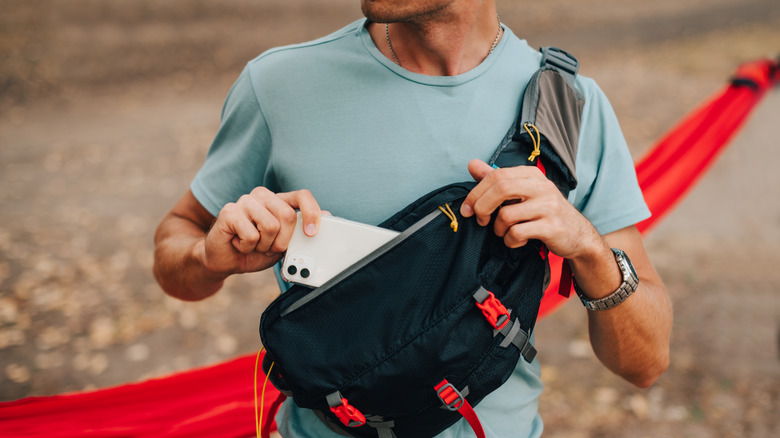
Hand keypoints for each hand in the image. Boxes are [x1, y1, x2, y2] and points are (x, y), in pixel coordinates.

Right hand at [201, 187, 320, 274]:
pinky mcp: (230, 211)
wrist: (224, 259)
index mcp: (278, 201)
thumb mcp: (282, 245)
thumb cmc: (254, 250)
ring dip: (263, 245)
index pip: (302, 196)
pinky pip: (251, 235)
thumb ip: (300, 233)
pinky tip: (239, 243)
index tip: (312, 232)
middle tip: (269, 247)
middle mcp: (262, 196)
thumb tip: (326, 218)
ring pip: (270, 226)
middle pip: (287, 216)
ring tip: (253, 244)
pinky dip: (247, 247)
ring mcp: (245, 201)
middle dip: (282, 241)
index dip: (311, 212)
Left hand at [459, 159, 599, 259]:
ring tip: (505, 232)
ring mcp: (548, 206)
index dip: (475, 192)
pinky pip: (517, 233)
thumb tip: (472, 164)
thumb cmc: (544, 212)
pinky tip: (517, 240)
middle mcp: (542, 186)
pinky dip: (510, 241)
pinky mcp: (552, 227)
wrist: (577, 235)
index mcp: (532, 175)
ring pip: (506, 215)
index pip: (496, 175)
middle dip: (481, 207)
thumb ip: (496, 179)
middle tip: (481, 220)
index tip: (466, 209)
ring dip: (498, 229)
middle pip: (500, 189)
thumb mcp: (522, 192)